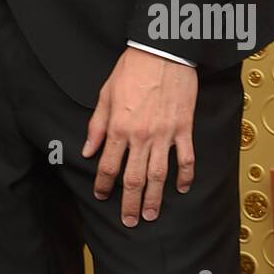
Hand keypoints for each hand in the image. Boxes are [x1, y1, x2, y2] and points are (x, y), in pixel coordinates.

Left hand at [81, 47, 196, 226]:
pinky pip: (186, 159)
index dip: (104, 185)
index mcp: (118, 127)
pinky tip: (181, 188)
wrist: (162, 52)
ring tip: (151, 215)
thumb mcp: (105, 94)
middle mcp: (141, 136)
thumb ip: (97, 125)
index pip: (109, 165)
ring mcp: (164, 135)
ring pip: (158, 175)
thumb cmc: (131, 70)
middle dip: (129, 203)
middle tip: (129, 221)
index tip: (101, 196)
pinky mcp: (184, 129)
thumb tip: (87, 150)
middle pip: (134, 178)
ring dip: (154, 198)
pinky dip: (185, 176)